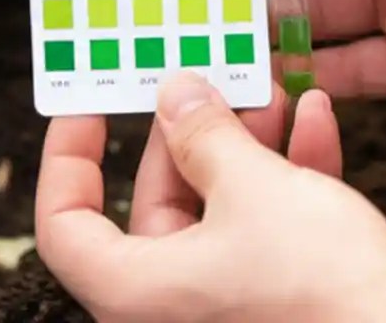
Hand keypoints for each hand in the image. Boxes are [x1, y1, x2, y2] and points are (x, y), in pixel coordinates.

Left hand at [34, 74, 385, 321]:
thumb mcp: (253, 187)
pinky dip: (284, 181)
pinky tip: (315, 126)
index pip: (64, 224)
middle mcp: (169, 308)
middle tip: (204, 85)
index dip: (69, 160)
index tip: (86, 112)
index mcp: (134, 291)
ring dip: (245, 146)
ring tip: (271, 94)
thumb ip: (204, 135)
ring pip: (217, 211)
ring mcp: (223, 308)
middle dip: (189, 135)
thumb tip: (175, 96)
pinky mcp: (274, 304)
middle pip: (155, 203)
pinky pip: (261, 233)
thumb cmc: (321, 291)